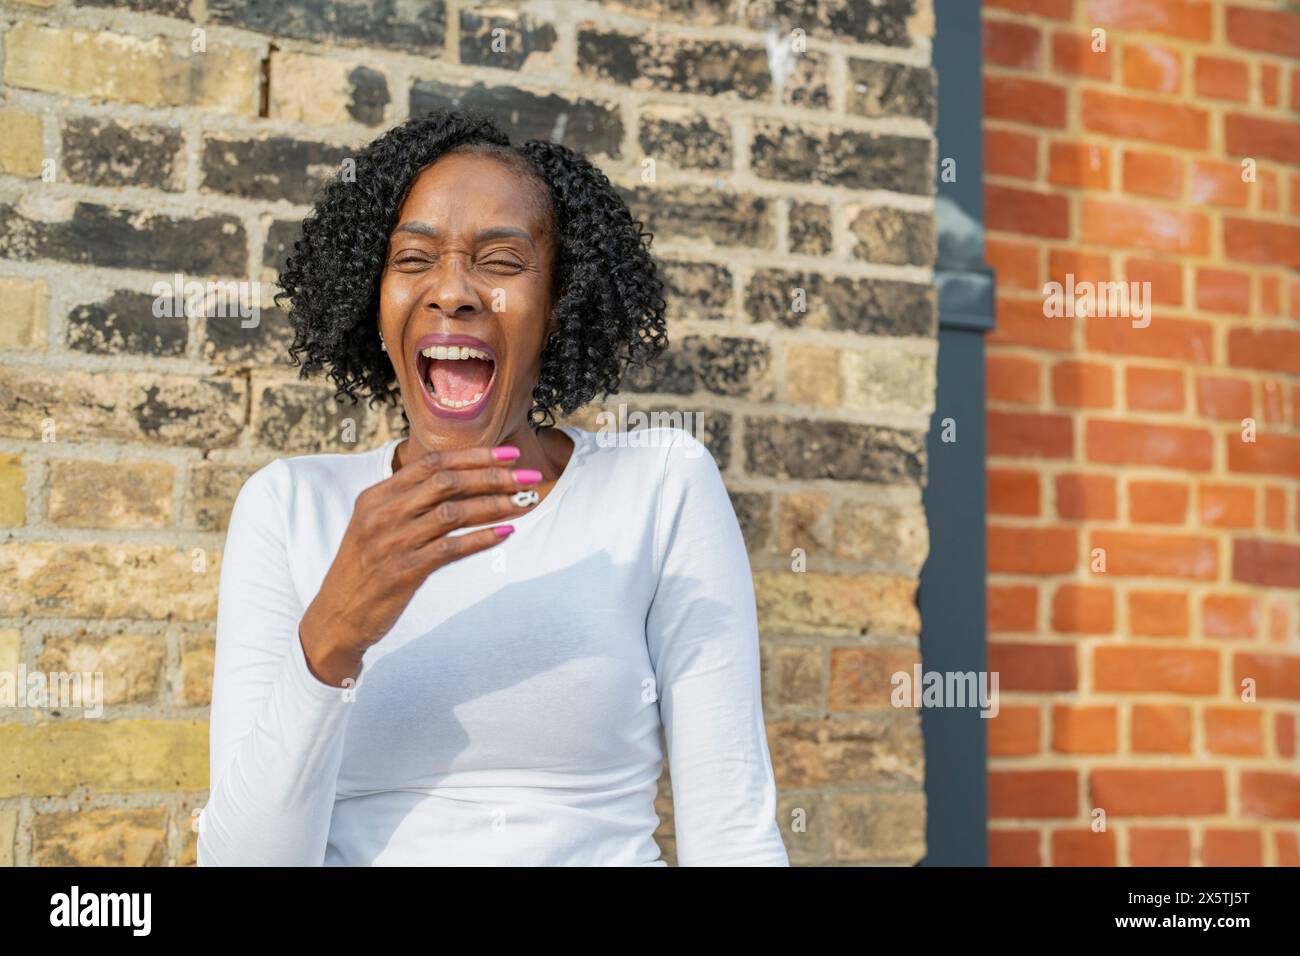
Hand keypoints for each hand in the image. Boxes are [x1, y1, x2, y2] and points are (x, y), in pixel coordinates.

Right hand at [298, 444, 539, 685]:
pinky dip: (481, 538)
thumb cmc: (366, 569)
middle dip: (493, 476)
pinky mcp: (402, 571)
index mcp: (376, 495)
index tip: (509, 454)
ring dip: (494, 505)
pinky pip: (450, 548)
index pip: (432, 463)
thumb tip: (460, 480)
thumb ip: (409, 502)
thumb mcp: (377, 526)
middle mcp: (382, 513)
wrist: (336, 617)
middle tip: (528, 476)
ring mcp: (391, 542)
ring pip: (453, 513)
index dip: (474, 456)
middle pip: (447, 482)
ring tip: (524, 502)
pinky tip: (505, 533)